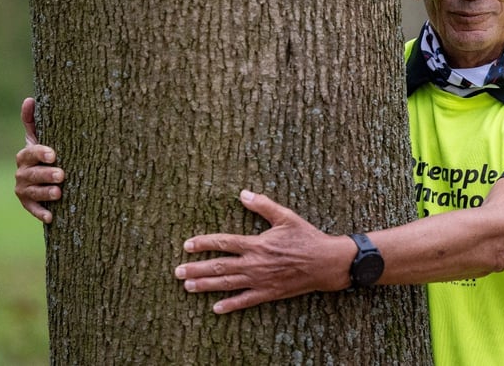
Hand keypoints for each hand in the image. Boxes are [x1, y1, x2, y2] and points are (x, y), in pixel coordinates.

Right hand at [14, 97, 63, 222]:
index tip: (53, 154)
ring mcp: (23, 189)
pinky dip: (40, 213)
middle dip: (46, 174)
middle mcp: (21, 172)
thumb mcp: (39, 136)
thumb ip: (33, 121)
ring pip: (33, 192)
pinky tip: (50, 217)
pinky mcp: (28, 203)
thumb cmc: (45, 151)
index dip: (40, 153)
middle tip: (62, 175)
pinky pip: (32, 209)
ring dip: (45, 193)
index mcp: (25, 155)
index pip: (31, 153)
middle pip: (33, 174)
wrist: (43, 175)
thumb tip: (29, 99)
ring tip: (59, 193)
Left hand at [174, 190, 356, 313]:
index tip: (187, 245)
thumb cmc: (306, 237)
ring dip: (206, 286)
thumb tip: (243, 194)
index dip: (203, 243)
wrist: (326, 262)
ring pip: (227, 284)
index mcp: (257, 243)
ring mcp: (260, 280)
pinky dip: (230, 305)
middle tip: (177, 272)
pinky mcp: (269, 293)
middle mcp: (255, 263)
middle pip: (219, 266)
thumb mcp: (286, 216)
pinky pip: (246, 301)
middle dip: (196, 269)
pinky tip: (216, 308)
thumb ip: (263, 205)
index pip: (224, 242)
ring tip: (187, 286)